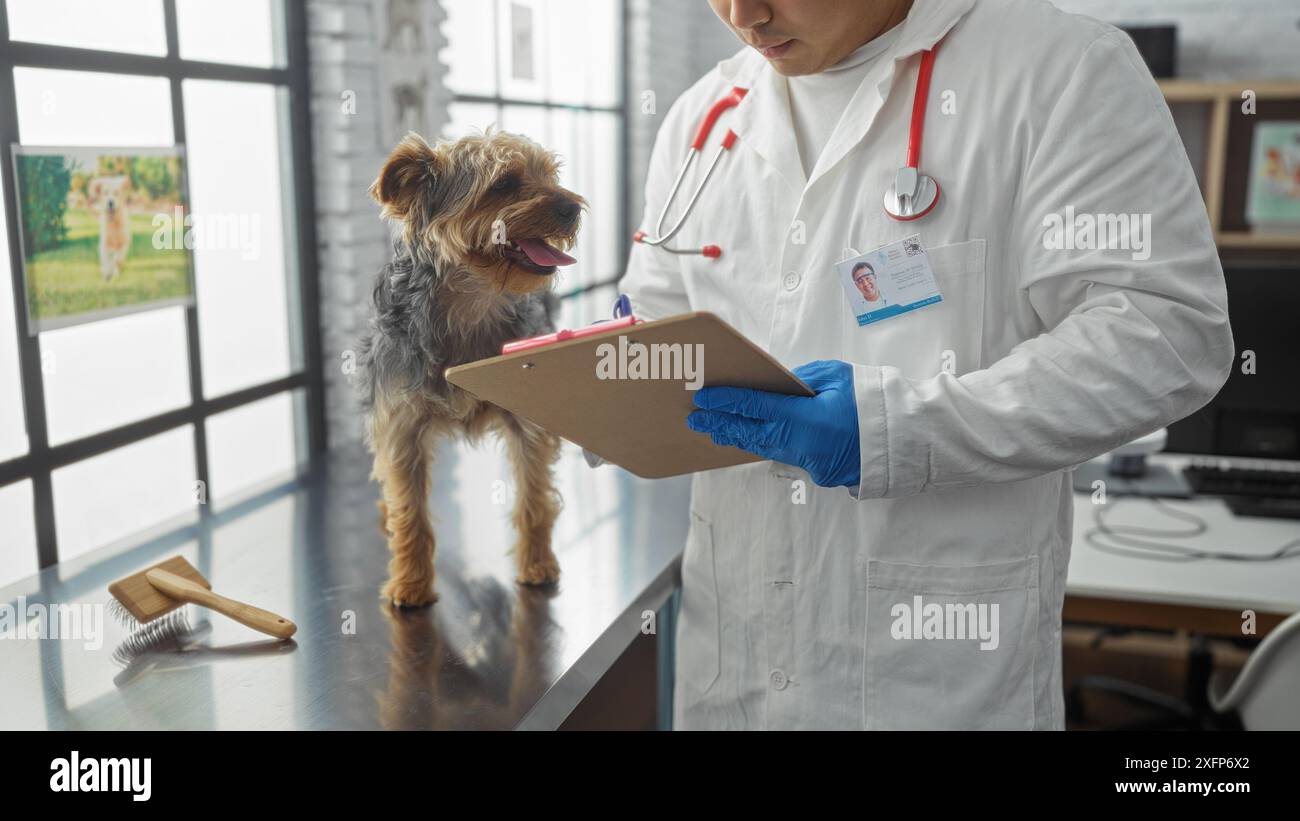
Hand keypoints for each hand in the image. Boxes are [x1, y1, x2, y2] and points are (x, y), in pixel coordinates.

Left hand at [686, 359, 860, 487]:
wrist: (904, 439)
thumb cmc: (872, 401)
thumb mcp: (836, 376)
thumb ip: (801, 379)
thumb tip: (776, 383)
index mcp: (806, 419)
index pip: (755, 407)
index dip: (726, 401)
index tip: (703, 397)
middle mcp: (803, 445)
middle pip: (752, 433)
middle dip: (722, 425)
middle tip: (695, 420)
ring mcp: (811, 463)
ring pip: (764, 448)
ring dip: (738, 437)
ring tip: (714, 430)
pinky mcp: (819, 472)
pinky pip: (783, 455)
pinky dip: (762, 446)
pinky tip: (748, 439)